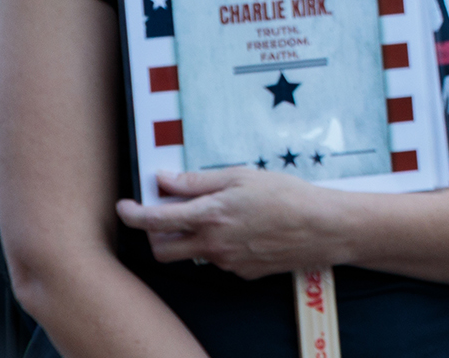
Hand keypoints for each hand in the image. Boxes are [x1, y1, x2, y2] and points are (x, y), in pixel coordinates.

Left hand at [116, 168, 337, 279]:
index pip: (155, 221)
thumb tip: (164, 180)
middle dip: (155, 235)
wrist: (324, 227)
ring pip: (194, 254)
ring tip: (223, 215)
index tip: (124, 207)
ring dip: (193, 238)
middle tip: (166, 216)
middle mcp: (212, 244)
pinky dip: (221, 245)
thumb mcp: (242, 176)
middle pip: (163, 250)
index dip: (133, 214)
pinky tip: (247, 230)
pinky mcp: (243, 273)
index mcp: (209, 216)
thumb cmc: (287, 195)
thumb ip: (198, 181)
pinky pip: (221, 259)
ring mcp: (227, 262)